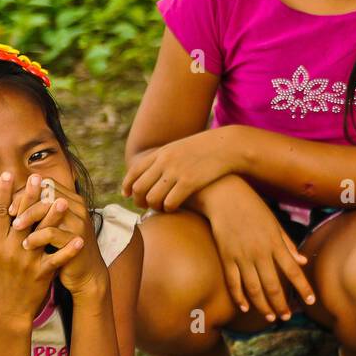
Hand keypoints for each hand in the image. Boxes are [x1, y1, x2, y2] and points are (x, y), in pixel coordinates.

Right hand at [0, 172, 78, 319]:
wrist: (6, 310)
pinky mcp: (42, 273)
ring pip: (41, 235)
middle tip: (38, 178)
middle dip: (29, 197)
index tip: (8, 175)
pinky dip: (68, 250)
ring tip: (62, 200)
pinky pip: (57, 259)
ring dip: (52, 218)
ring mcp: (27, 262)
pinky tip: (79, 239)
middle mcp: (10, 250)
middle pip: (22, 218)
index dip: (3, 193)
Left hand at [9, 174, 104, 295]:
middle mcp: (77, 207)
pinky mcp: (76, 240)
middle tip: (11, 215)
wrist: (86, 272)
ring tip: (15, 228)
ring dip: (29, 217)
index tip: (12, 206)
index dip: (27, 192)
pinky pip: (51, 233)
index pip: (47, 184)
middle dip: (26, 202)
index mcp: (71, 200)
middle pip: (48, 192)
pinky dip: (36, 237)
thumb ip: (40, 210)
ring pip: (50, 208)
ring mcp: (78, 222)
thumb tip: (9, 201)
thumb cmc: (63, 246)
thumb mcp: (54, 224)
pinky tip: (26, 244)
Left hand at [122, 129, 237, 211]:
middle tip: (145, 206)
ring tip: (161, 208)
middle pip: (139, 187)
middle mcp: (165, 161)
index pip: (134, 171)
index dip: (127, 185)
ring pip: (152, 198)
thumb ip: (166, 158)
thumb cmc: (206, 149)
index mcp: (161, 152)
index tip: (127, 194)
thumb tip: (152, 172)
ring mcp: (176, 172)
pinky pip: (170, 202)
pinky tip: (174, 208)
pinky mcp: (190, 182)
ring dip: (154, 206)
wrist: (228, 146)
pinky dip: (169, 208)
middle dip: (139, 200)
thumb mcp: (181, 147)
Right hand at [201, 178, 314, 322]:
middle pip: (273, 286)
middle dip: (282, 304)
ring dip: (263, 306)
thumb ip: (288, 244)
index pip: (293, 271)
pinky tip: (246, 308)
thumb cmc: (253, 207)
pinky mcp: (226, 257)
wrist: (224, 196)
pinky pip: (233, 283)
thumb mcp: (275, 223)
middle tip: (287, 317)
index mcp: (275, 243)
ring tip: (271, 317)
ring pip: (254, 289)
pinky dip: (239, 297)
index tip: (311, 302)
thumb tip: (302, 262)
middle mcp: (260, 252)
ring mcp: (241, 256)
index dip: (303, 288)